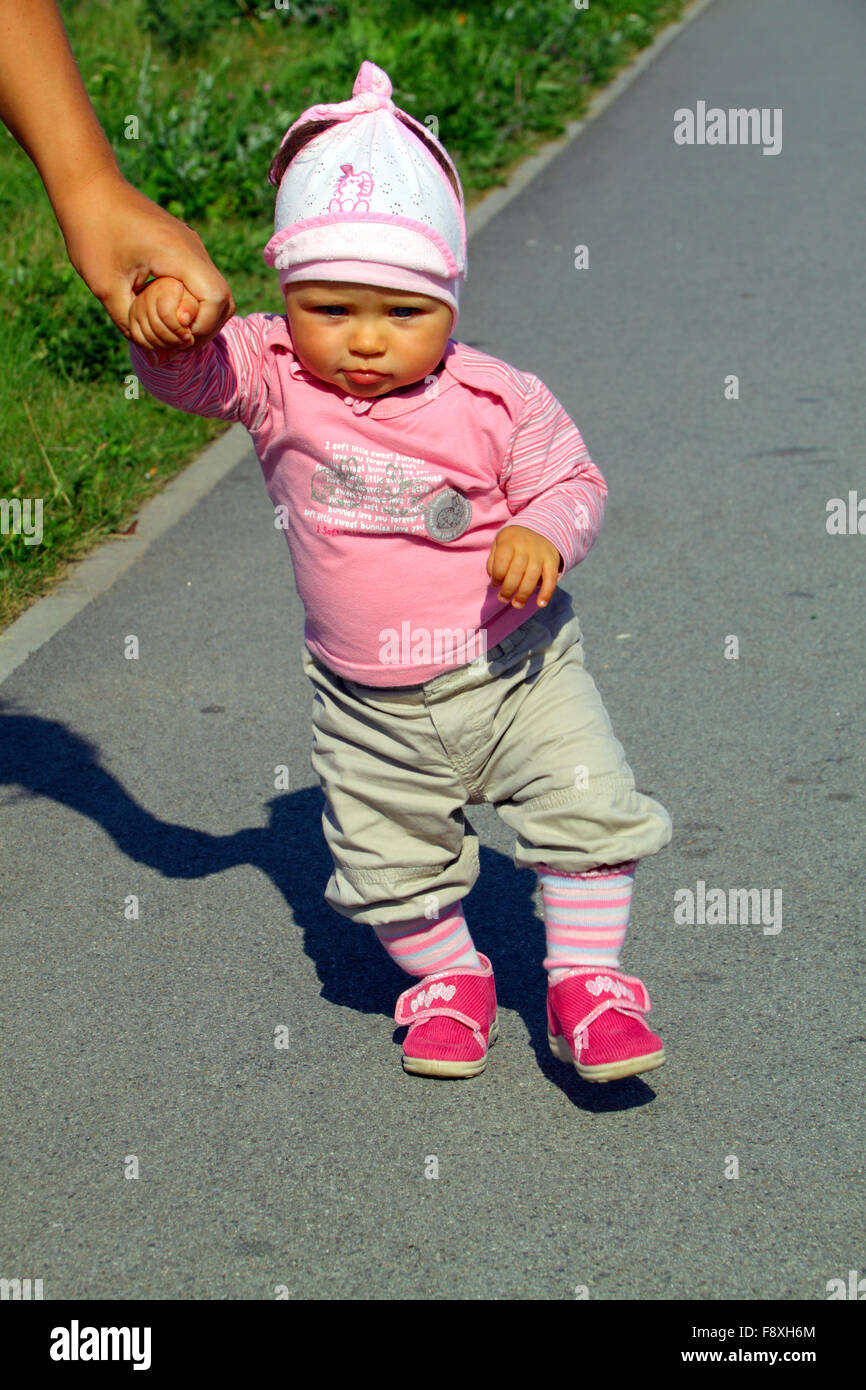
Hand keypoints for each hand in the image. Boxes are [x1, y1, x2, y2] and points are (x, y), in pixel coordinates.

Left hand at [58, 167, 234, 350]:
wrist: (88, 184)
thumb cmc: (91, 230)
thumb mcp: (106, 287)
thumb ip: (131, 324)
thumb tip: (156, 356)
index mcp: (178, 253)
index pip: (217, 299)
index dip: (202, 327)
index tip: (174, 334)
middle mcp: (193, 249)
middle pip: (224, 302)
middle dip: (203, 329)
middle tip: (173, 342)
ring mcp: (191, 247)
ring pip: (215, 295)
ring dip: (197, 319)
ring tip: (168, 330)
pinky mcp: (183, 248)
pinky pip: (199, 284)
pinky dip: (189, 304)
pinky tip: (163, 312)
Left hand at [486, 524, 562, 608]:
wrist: (540, 526)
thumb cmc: (513, 541)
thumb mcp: (499, 543)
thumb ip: (493, 560)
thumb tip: (495, 581)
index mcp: (509, 541)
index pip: (501, 562)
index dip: (497, 577)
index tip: (495, 584)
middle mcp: (525, 547)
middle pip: (516, 572)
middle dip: (508, 589)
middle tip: (503, 599)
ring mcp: (540, 554)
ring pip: (532, 577)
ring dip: (524, 594)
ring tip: (517, 604)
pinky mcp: (552, 560)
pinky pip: (551, 578)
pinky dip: (547, 593)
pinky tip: (540, 604)